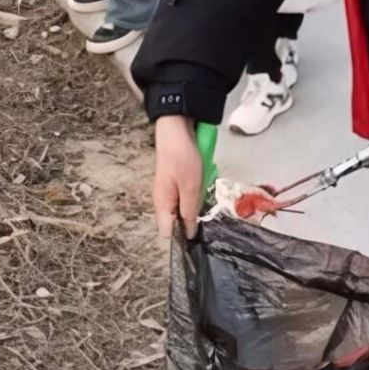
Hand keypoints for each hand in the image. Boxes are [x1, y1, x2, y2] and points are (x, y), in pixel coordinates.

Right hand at [152, 116, 203, 240]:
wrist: (176, 131)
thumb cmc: (183, 159)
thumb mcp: (191, 188)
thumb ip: (189, 212)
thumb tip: (188, 234)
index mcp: (162, 205)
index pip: (168, 234)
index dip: (182, 238)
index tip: (198, 236)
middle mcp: (162, 202)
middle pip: (176, 223)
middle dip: (191, 222)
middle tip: (206, 215)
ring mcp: (168, 193)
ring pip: (182, 211)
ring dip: (194, 208)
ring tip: (205, 199)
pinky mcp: (175, 185)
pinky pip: (185, 198)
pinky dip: (194, 196)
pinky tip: (202, 189)